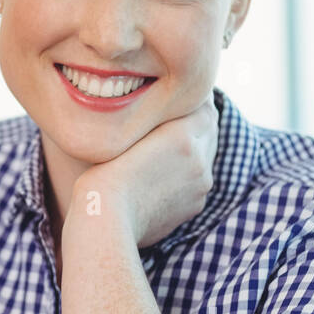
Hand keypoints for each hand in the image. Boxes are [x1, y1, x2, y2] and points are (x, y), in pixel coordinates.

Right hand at [72, 90, 218, 248]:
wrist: (107, 220)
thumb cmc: (105, 174)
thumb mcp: (126, 134)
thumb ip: (155, 120)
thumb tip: (171, 109)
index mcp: (183, 135)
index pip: (204, 105)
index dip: (193, 97)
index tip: (179, 93)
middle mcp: (200, 159)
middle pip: (209, 128)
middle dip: (195, 119)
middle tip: (175, 114)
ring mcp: (201, 185)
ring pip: (205, 155)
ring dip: (193, 146)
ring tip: (167, 145)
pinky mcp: (195, 205)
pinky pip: (198, 180)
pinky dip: (188, 172)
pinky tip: (164, 173)